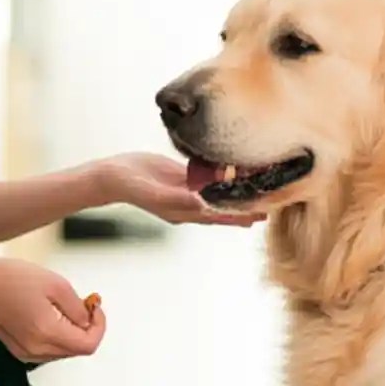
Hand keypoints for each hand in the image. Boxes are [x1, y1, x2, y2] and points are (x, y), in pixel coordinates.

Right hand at [0, 256, 105, 362]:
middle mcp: (36, 350)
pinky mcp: (19, 349)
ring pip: (64, 350)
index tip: (96, 307)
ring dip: (73, 331)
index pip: (88, 345)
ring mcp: (26, 353)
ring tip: (65, 305)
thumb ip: (78, 306)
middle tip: (84, 302)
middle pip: (77, 349)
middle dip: (87, 327)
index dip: (99, 326)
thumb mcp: (55, 283)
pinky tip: (52, 314)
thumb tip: (88, 319)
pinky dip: (58, 334)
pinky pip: (49, 348)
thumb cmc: (9, 278)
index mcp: (46, 333)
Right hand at [94, 152, 265, 226]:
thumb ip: (179, 198)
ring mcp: (186, 191)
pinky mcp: (181, 177)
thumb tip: (203, 203)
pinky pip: (205, 178)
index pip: (220, 215)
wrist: (112, 176)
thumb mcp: (156, 193)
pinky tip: (232, 170)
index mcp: (185, 211)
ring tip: (258, 186)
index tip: (262, 212)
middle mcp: (189, 204)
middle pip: (223, 207)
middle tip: (272, 203)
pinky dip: (220, 176)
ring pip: (217, 192)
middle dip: (245, 206)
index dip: (241, 214)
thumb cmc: (131, 185)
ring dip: (235, 190)